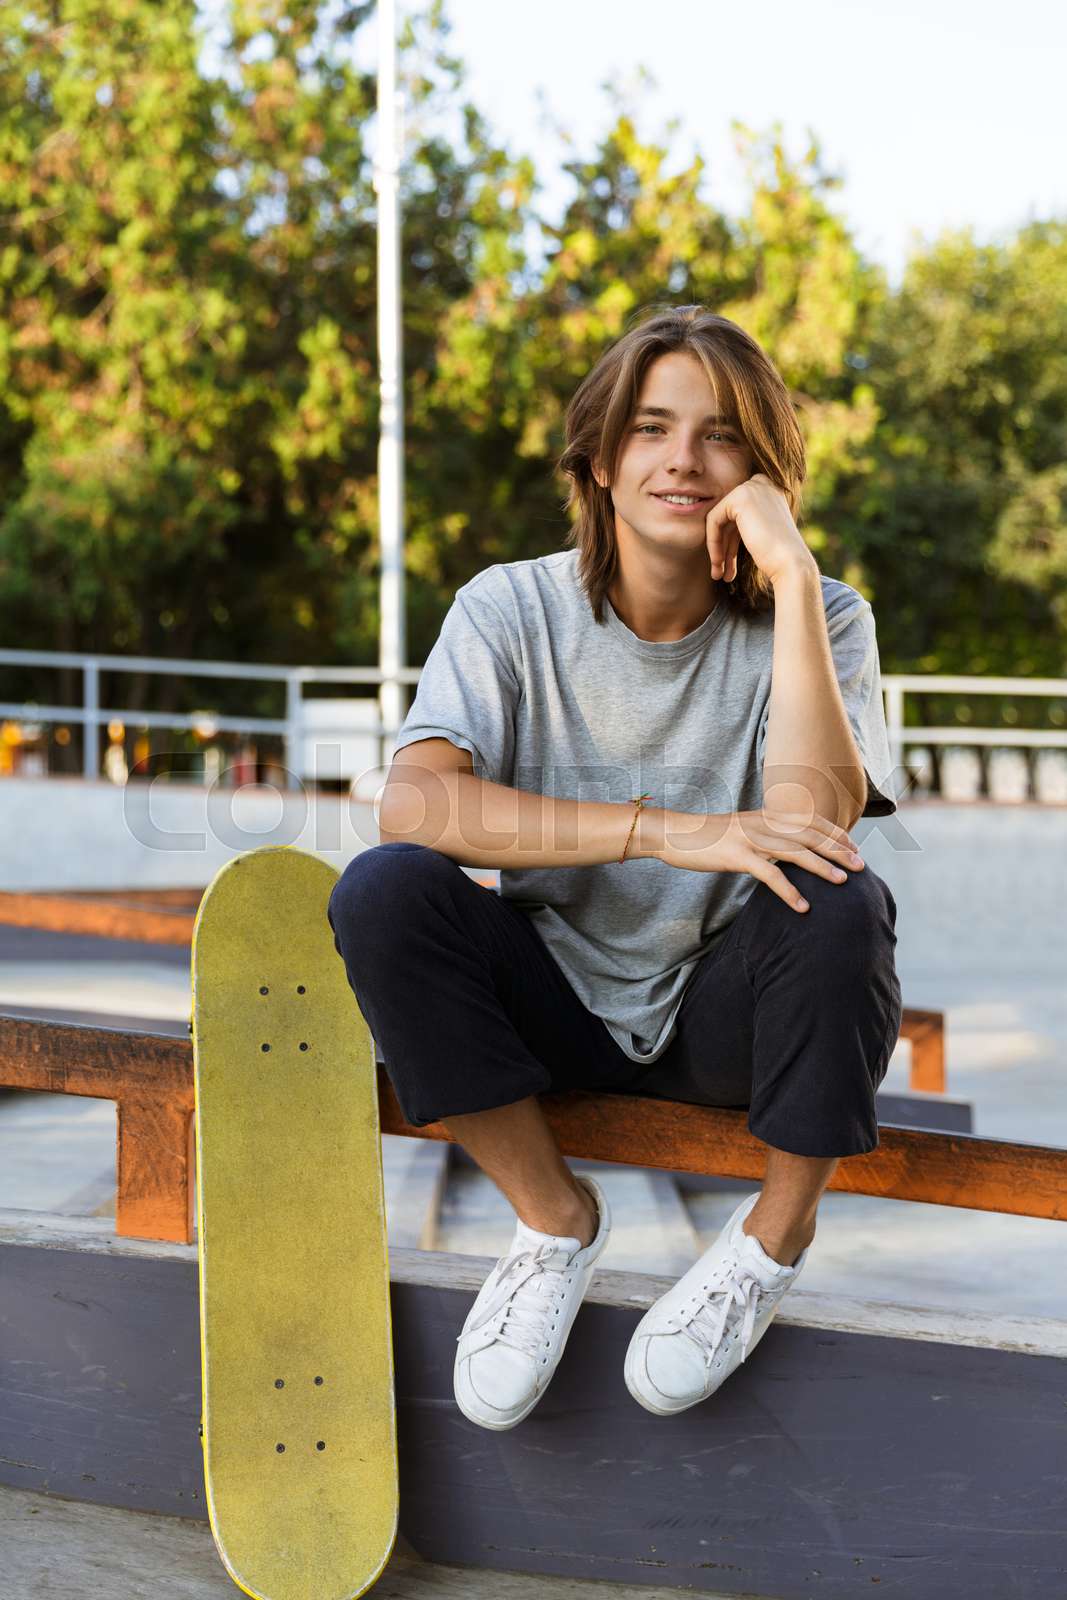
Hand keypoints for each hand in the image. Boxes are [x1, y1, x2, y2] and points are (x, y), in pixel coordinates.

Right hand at [656, 806, 864, 911]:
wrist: (675, 833)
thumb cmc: (709, 837)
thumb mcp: (743, 829)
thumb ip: (766, 835)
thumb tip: (789, 849)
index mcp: (767, 816)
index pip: (810, 821)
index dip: (835, 833)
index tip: (855, 847)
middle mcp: (763, 824)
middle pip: (810, 835)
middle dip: (839, 850)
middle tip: (861, 866)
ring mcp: (751, 839)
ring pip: (795, 852)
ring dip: (822, 867)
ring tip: (842, 882)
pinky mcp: (736, 856)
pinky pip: (769, 875)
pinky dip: (789, 891)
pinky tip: (803, 906)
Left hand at [705, 473, 815, 585]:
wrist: (790, 563)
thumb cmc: (778, 556)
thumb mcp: (760, 533)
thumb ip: (743, 523)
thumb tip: (718, 526)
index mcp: (770, 490)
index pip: (738, 514)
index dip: (730, 541)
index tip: (728, 564)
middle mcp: (762, 483)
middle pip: (728, 516)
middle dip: (723, 546)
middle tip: (720, 573)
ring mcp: (752, 487)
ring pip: (719, 519)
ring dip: (717, 548)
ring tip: (718, 575)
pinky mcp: (740, 497)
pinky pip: (713, 520)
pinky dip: (713, 542)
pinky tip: (718, 562)